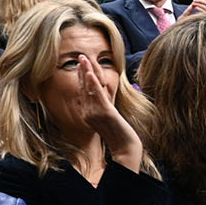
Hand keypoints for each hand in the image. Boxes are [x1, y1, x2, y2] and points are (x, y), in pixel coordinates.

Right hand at [72, 55, 142, 170]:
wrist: (125, 147)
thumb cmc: (118, 135)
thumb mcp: (108, 118)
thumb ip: (102, 106)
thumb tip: (101, 94)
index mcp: (87, 114)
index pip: (83, 92)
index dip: (81, 78)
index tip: (81, 65)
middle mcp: (87, 113)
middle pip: (83, 88)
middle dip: (81, 71)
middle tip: (80, 57)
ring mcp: (95, 113)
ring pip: (88, 89)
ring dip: (85, 72)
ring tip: (84, 59)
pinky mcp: (105, 113)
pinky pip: (97, 95)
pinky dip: (93, 83)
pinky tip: (90, 73)